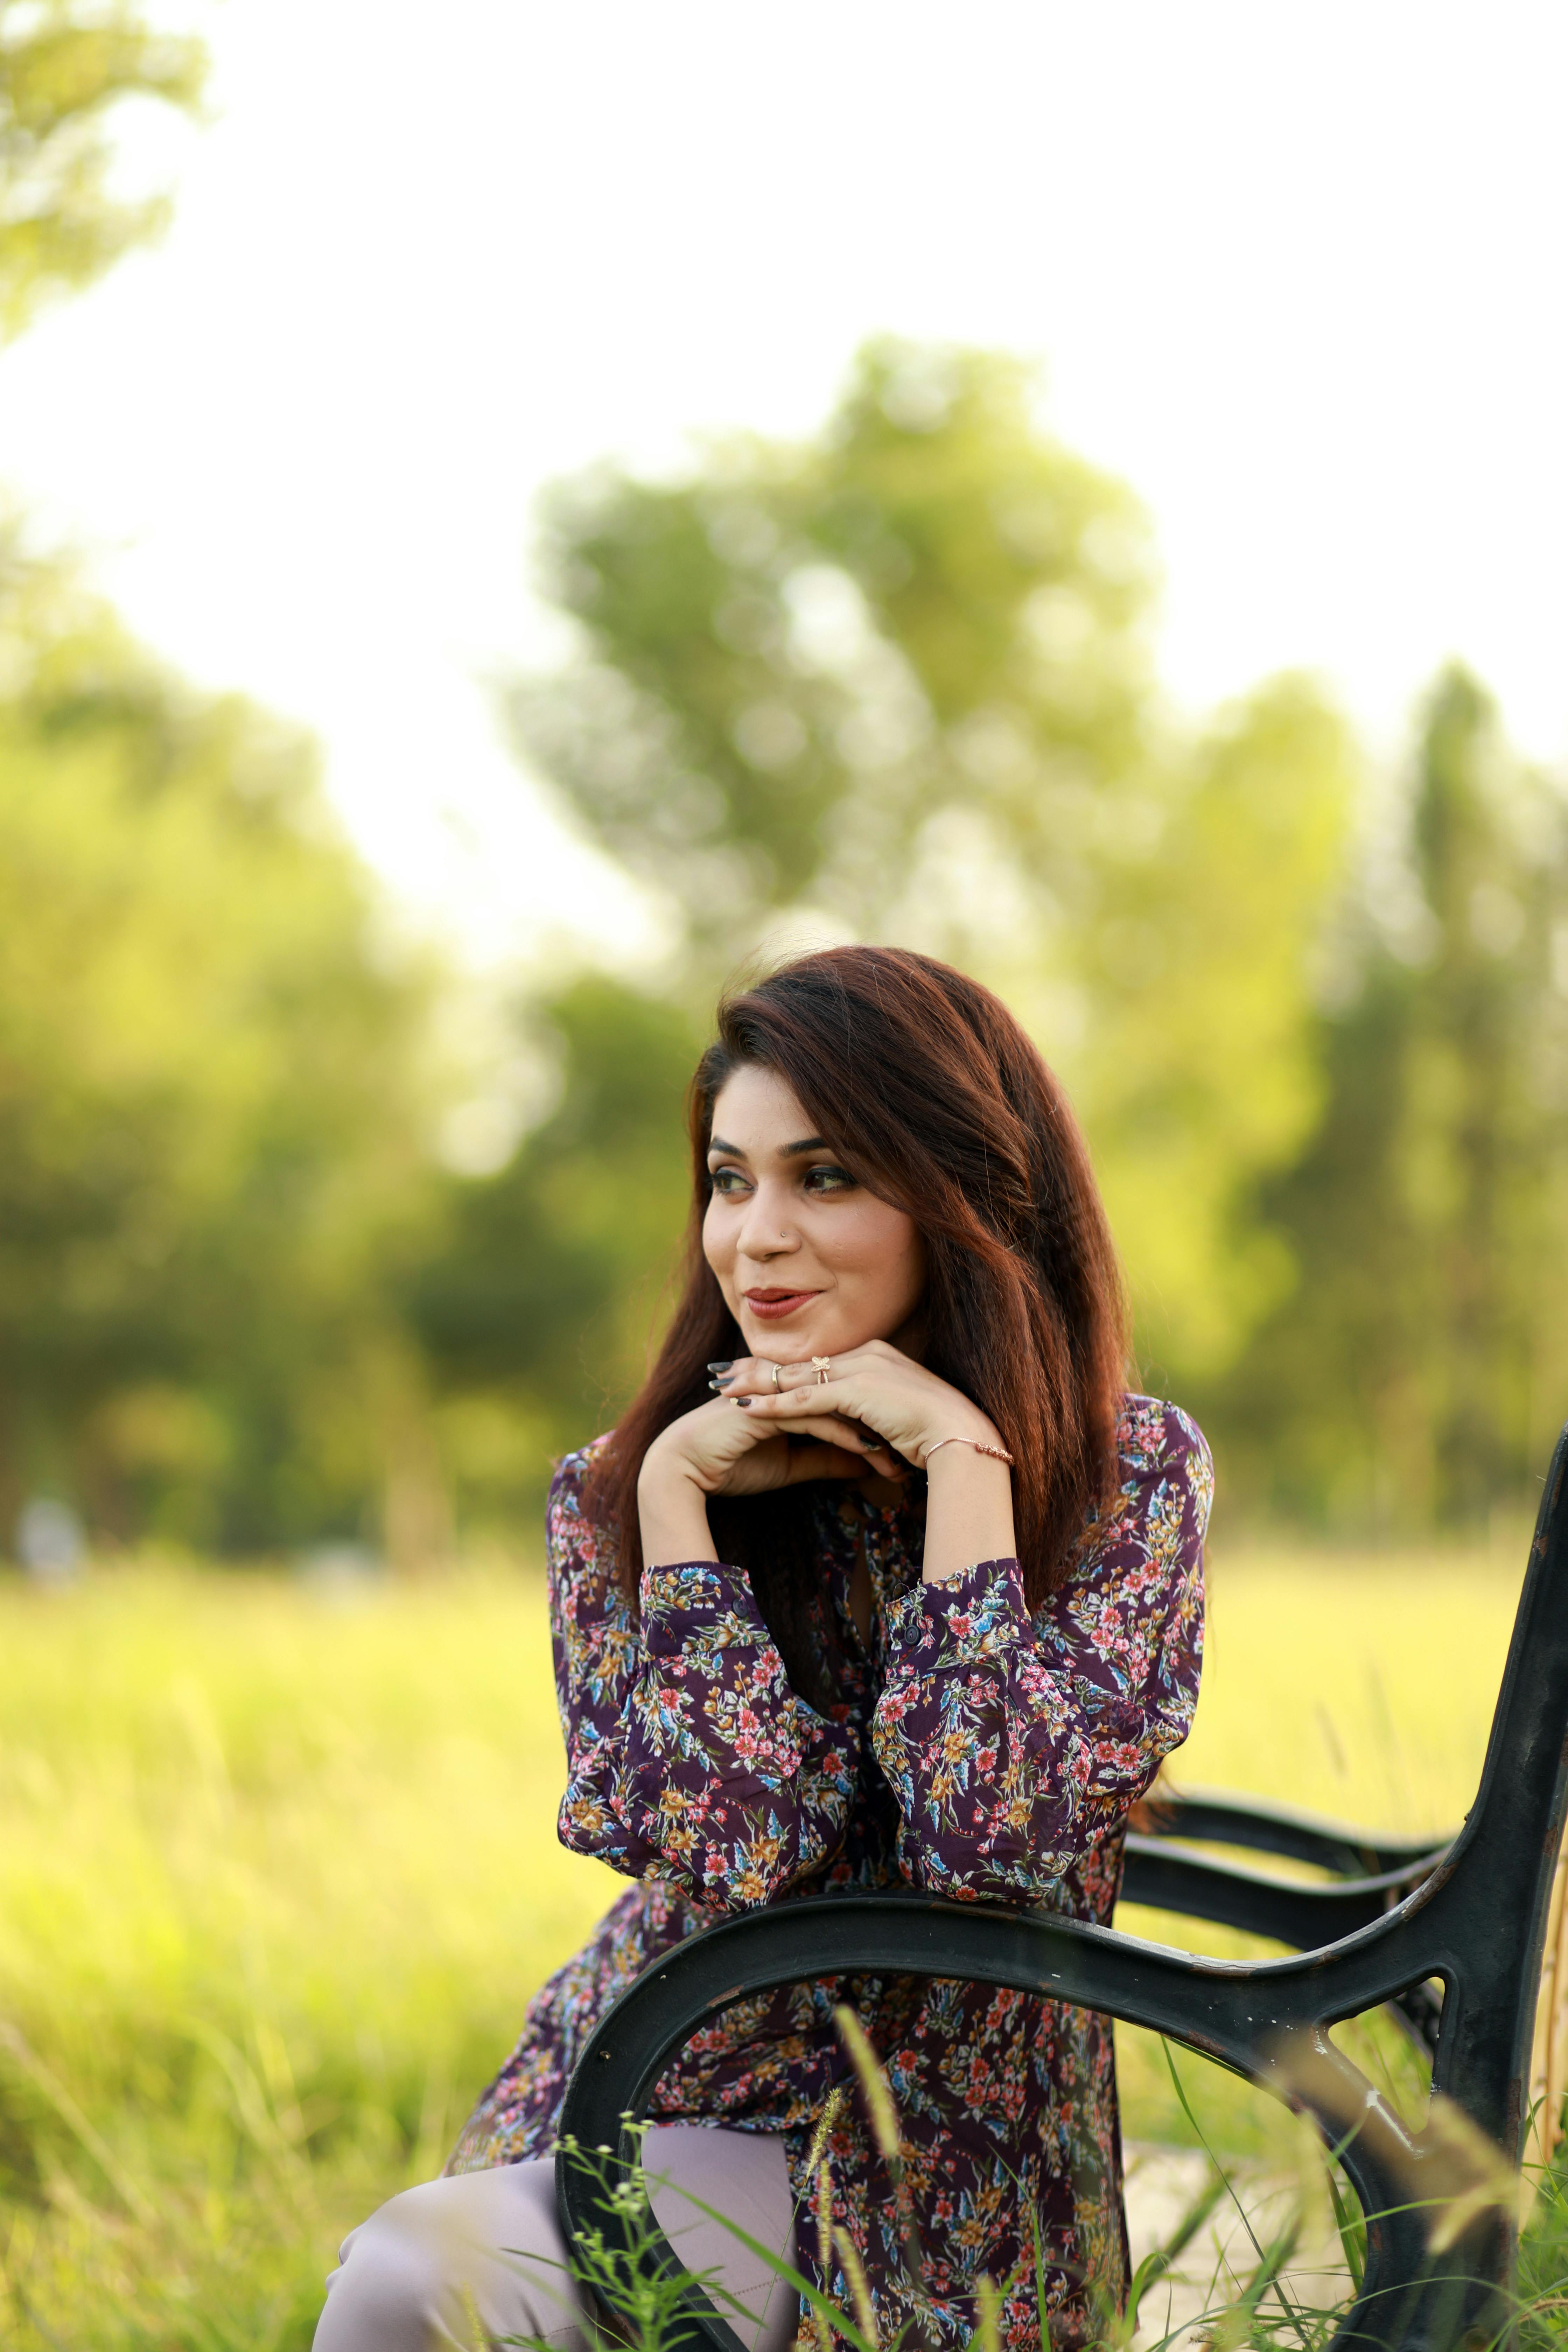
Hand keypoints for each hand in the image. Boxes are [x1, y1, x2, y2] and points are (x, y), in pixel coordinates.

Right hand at [638, 1374, 913, 1565]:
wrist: (686, 1471)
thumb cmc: (731, 1466)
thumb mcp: (791, 1466)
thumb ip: (824, 1459)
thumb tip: (860, 1462)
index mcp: (793, 1396)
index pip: (845, 1403)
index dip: (876, 1424)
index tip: (906, 1449)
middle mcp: (788, 1389)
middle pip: (847, 1399)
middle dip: (882, 1426)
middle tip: (914, 1450)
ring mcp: (777, 1394)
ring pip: (835, 1407)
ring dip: (870, 1432)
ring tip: (899, 1458)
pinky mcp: (767, 1408)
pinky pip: (814, 1418)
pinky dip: (843, 1435)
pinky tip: (868, 1451)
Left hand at [714, 1338, 999, 1470]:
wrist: (963, 1438)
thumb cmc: (936, 1435)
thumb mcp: (895, 1418)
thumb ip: (870, 1415)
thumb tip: (851, 1428)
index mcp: (878, 1355)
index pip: (818, 1361)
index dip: (781, 1366)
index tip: (750, 1370)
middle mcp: (868, 1353)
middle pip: (801, 1362)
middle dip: (757, 1368)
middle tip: (722, 1374)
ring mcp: (863, 1369)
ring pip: (797, 1377)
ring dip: (756, 1384)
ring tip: (722, 1390)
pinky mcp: (857, 1390)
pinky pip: (805, 1399)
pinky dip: (773, 1405)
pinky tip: (746, 1410)